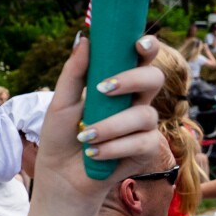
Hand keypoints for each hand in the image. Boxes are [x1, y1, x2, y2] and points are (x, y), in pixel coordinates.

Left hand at [34, 36, 163, 203]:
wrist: (60, 177)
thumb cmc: (60, 138)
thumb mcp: (60, 103)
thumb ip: (74, 73)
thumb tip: (84, 39)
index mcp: (118, 86)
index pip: (139, 60)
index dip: (147, 47)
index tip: (139, 43)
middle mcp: (135, 102)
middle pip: (154, 79)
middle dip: (133, 80)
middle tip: (103, 88)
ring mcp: (144, 127)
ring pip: (144, 115)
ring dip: (111, 126)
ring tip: (85, 137)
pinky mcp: (146, 150)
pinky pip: (142, 142)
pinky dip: (114, 147)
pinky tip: (94, 154)